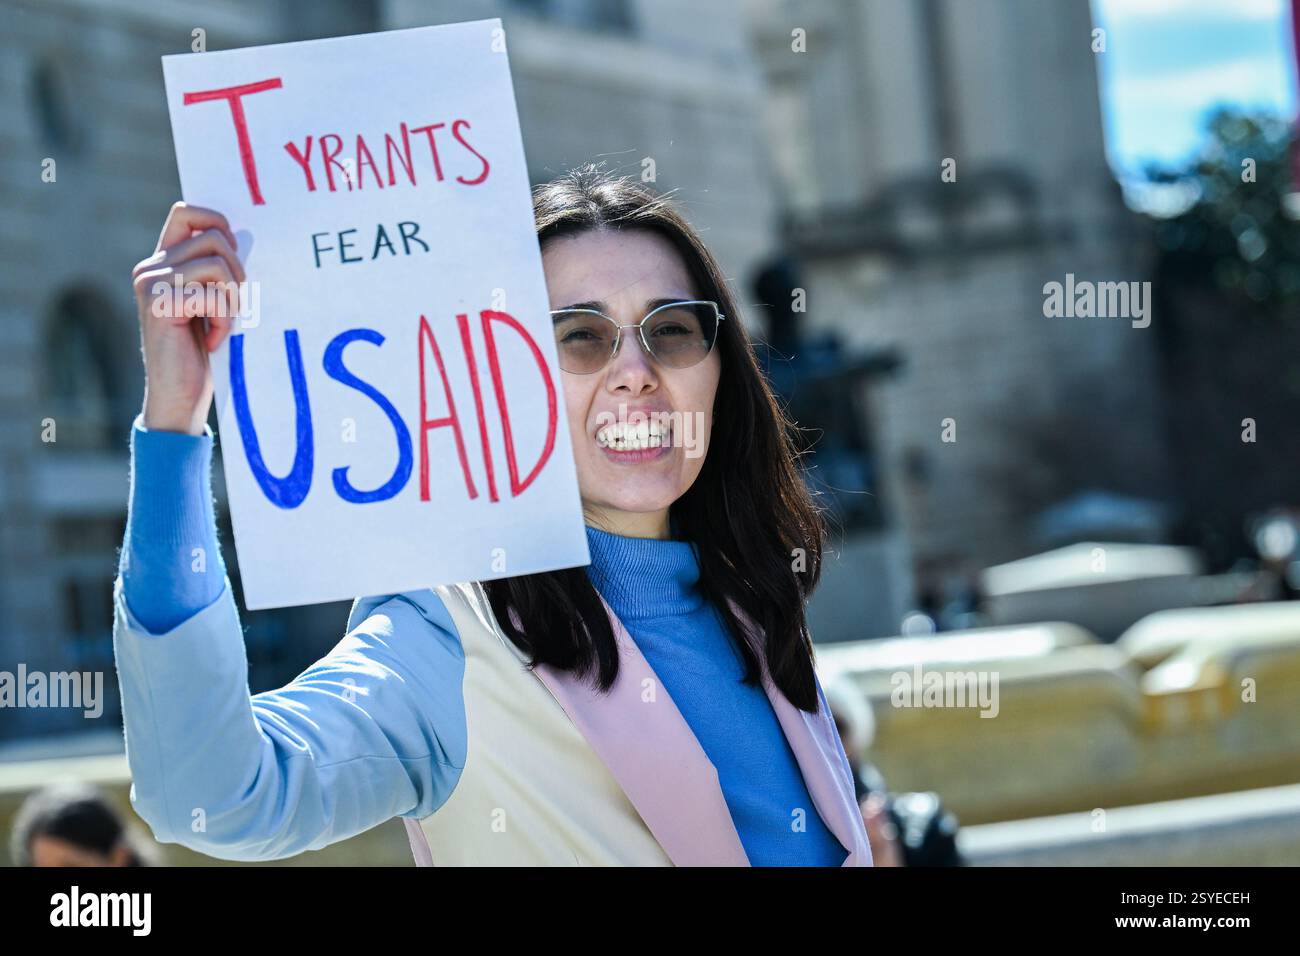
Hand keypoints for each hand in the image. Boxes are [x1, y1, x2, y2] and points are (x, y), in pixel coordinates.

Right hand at [132, 202, 244, 435]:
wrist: (180, 396)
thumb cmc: (203, 351)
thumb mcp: (213, 303)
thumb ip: (217, 270)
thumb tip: (246, 237)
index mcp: (163, 262)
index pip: (188, 212)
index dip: (219, 224)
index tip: (235, 260)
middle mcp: (151, 268)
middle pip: (215, 237)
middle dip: (238, 273)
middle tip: (234, 307)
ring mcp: (150, 284)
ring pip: (216, 263)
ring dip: (232, 298)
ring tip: (223, 324)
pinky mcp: (158, 305)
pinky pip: (212, 294)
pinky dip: (224, 319)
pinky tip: (213, 340)